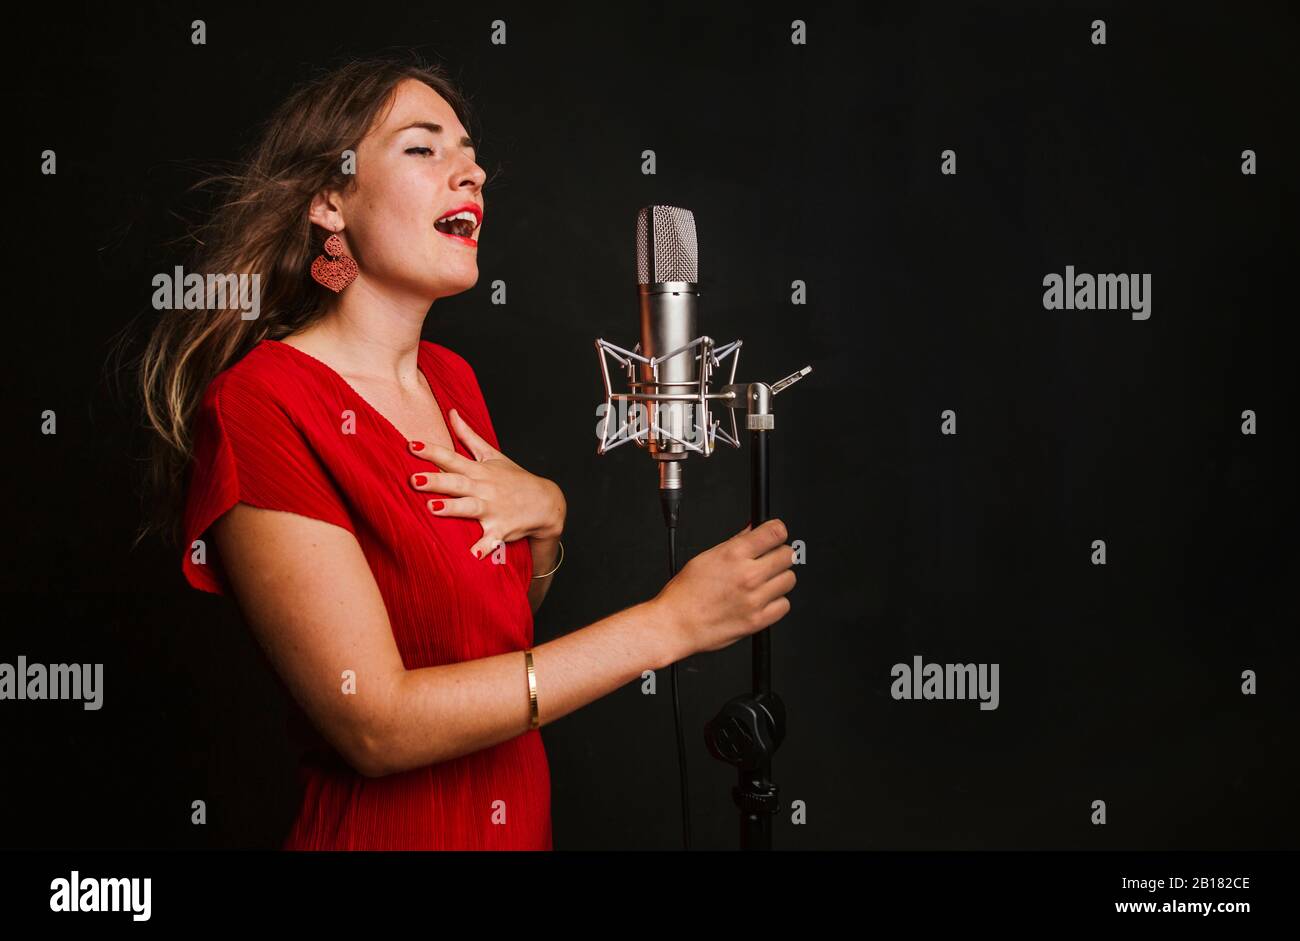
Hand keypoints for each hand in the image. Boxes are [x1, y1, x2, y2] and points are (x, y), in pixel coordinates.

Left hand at [407, 409, 565, 558]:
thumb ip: (468, 436)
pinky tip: (474, 555)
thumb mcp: (492, 455)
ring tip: (433, 508)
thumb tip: (451, 413)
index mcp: (478, 471)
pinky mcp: (502, 528)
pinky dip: (485, 547)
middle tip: (413, 479)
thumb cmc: (514, 479)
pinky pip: (492, 539)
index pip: (451, 458)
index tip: (411, 445)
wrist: (546, 502)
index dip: (431, 452)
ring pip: (470, 507)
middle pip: (456, 482)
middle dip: (435, 481)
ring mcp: (493, 508)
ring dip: (453, 508)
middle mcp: (483, 488)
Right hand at [650, 518, 796, 662]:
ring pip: (789, 579)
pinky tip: (762, 599)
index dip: (777, 531)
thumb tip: (752, 529)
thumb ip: (735, 542)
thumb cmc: (685, 593)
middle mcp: (747, 575)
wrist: (676, 624)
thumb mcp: (706, 557)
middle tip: (768, 560)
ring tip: (762, 582)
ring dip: (779, 578)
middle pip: (788, 555)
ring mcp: (755, 599)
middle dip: (779, 554)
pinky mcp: (758, 620)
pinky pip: (784, 605)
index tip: (776, 535)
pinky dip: (776, 602)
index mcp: (733, 555)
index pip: (775, 532)